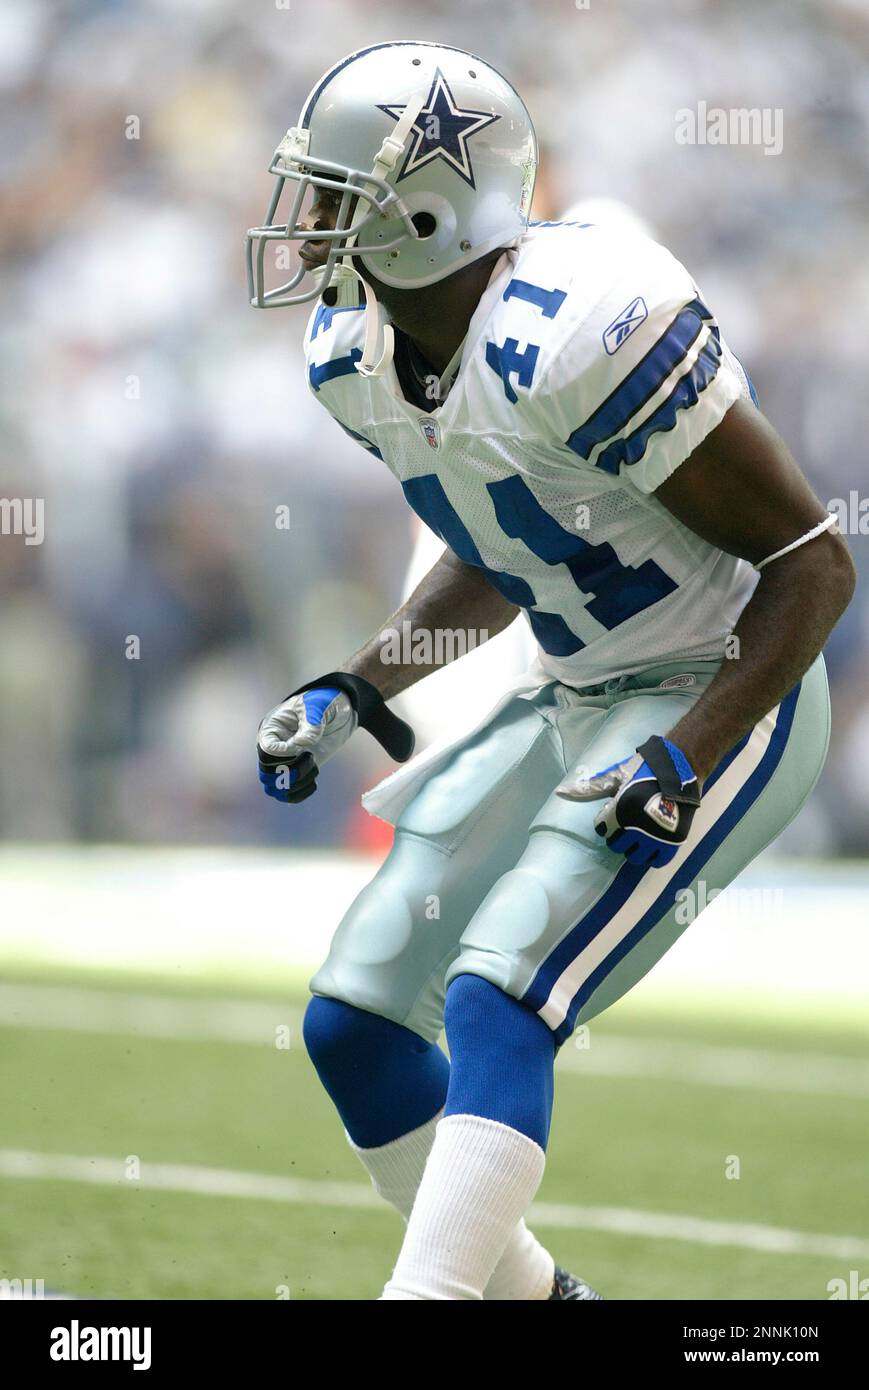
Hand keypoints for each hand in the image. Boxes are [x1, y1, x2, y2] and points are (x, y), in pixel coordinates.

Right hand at [257, 687, 355, 803]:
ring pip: (273, 787)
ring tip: (314, 768)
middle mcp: (274, 747)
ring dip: (294, 785)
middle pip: (266, 773)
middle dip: (289, 772)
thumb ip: (312, 723)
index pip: (265, 750)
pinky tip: (314, 781)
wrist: (338, 711)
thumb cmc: (323, 702)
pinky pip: (287, 794)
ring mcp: (285, 762)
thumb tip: (304, 743)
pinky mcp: (297, 772)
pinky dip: (299, 794)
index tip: (302, 747)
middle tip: (310, 758)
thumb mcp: (318, 706)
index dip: (283, 754)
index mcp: (272, 728)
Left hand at [557, 735, 700, 866]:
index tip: (614, 814)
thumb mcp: (615, 777)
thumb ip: (590, 788)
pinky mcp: (673, 842)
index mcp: (620, 809)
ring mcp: (656, 836)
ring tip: (639, 836)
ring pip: (635, 857)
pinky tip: (652, 844)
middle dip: (618, 837)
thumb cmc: (644, 770)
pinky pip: (657, 861)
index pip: (602, 830)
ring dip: (634, 849)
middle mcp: (637, 827)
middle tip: (626, 826)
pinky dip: (653, 855)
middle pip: (616, 846)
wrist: (679, 769)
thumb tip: (560, 792)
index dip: (606, 823)